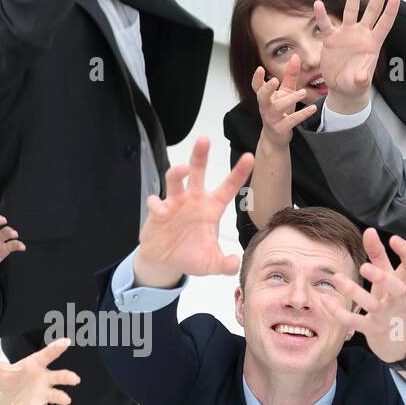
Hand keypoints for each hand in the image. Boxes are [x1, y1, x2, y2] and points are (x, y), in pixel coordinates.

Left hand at [0, 338, 79, 404]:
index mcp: (35, 365)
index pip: (46, 355)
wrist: (11, 396)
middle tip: (75, 378)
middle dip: (66, 377)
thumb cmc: (11, 379)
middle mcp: (43, 378)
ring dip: (60, 397)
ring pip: (55, 394)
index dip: (56, 348)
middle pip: (58, 376)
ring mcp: (43, 393)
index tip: (66, 342)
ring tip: (66, 400)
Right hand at [133, 138, 253, 287]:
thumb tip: (235, 264)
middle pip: (198, 172)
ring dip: (178, 172)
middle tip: (205, 139)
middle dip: (201, 155)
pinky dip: (157, 204)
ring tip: (182, 169)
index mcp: (211, 208)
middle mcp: (193, 200)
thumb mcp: (211, 264)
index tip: (249, 157)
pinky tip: (161, 211)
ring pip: (175, 179)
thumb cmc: (191, 255)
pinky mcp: (158, 212)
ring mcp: (175, 203)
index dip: (238, 172)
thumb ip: (224, 265)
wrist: (166, 262)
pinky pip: (156, 202)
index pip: (228, 187)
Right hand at [253, 56, 318, 146]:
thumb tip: (295, 56)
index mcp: (265, 97)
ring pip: (277, 108)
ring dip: (290, 100)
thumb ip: (290, 75)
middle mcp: (266, 107)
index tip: (259, 68)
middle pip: (262, 96)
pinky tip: (312, 109)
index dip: (256, 78)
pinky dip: (302, 115)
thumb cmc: (280, 111)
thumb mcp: (286, 91)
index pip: (257, 86)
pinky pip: (291, 121)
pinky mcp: (281, 128)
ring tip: (303, 92)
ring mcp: (272, 118)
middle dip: (267, 88)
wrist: (276, 136)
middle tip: (274, 79)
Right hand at [313, 0, 399, 112]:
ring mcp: (346, 34)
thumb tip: (362, 77)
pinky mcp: (331, 39)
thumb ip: (361, 78)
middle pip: (372, 10)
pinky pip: (326, 25)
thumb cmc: (354, 85)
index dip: (390, 11)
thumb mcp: (358, 84)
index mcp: (372, 43)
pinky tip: (317, 4)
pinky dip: (322, 15)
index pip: (384, 24)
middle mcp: (361, 34)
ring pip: (351, 10)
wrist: (341, 87)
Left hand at [324, 228, 405, 363]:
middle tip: (364, 266)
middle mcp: (395, 299)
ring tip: (337, 278)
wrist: (401, 343)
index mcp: (401, 285)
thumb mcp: (388, 282)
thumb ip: (379, 258)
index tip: (393, 238)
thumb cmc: (391, 306)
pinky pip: (355, 321)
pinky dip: (339, 311)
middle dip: (381, 277)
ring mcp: (385, 316)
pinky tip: (325, 300)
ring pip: (372, 305)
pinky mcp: (373, 330)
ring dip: (354, 291)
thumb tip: (369, 231)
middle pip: (396, 287)